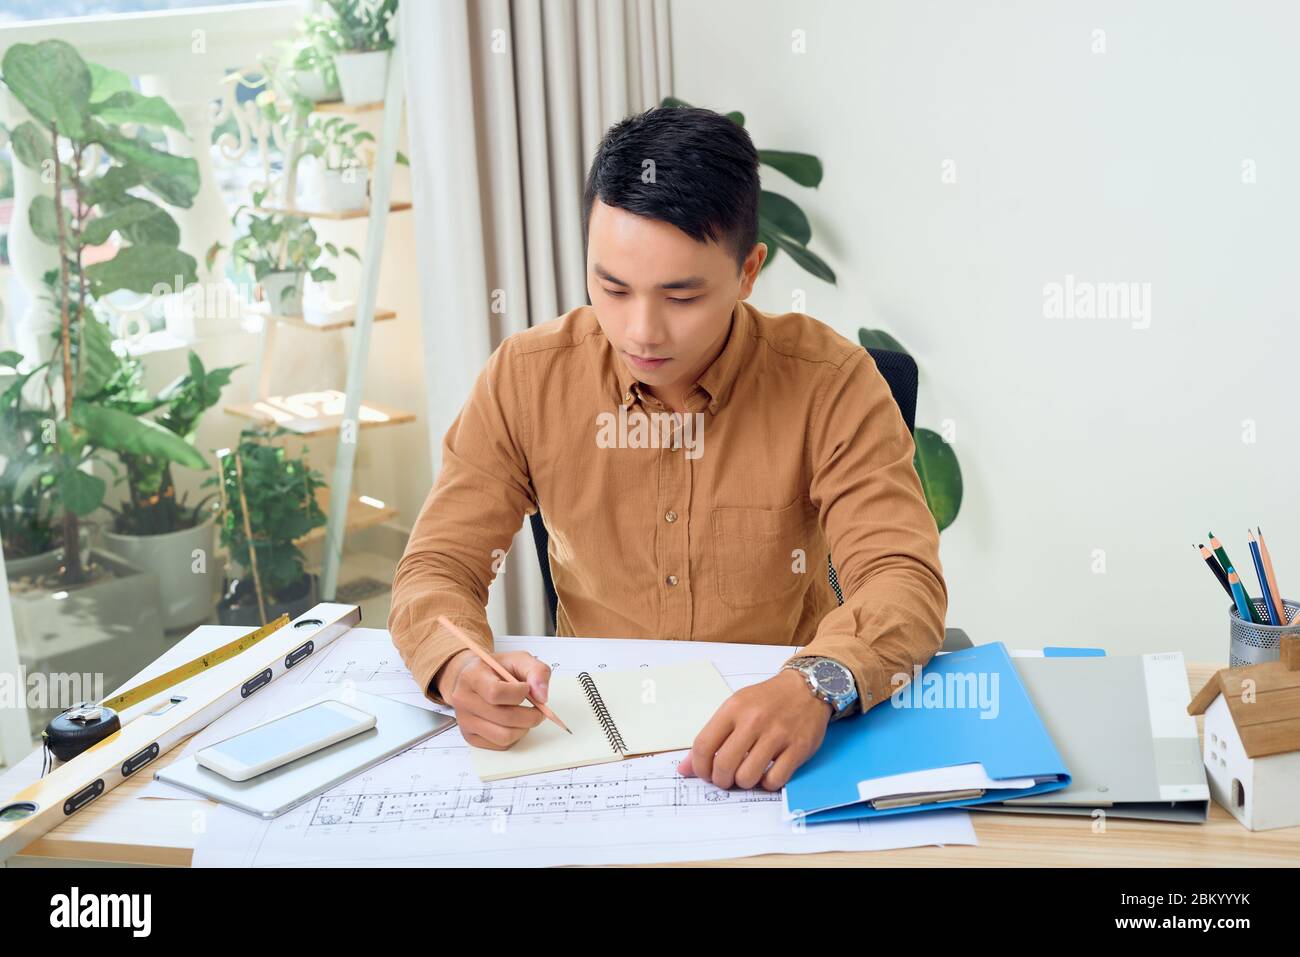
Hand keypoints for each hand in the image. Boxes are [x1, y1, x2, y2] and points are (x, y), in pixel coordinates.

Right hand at [436, 649, 551, 749]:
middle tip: (539, 709)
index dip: (518, 693)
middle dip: (530, 715)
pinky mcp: (470, 737)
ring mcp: (465, 721)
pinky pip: (500, 745)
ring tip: (526, 716)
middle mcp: (464, 700)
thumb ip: (536, 671)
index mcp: (472, 676)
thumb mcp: (518, 659)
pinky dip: (515, 736)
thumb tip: (542, 696)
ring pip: (504, 736)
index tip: (527, 689)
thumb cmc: (496, 669)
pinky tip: (514, 723)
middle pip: (504, 717)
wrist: (473, 678)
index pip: (495, 692)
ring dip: (524, 728)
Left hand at [677, 669, 831, 790]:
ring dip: (743, 782)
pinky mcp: (798, 748)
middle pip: (724, 765)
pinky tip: (766, 773)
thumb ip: (712, 736)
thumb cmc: (767, 699)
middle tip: (725, 779)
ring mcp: (777, 735)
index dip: (699, 767)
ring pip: (748, 777)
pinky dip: (767, 783)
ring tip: (746, 775)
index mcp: (734, 708)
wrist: (808, 687)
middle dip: (720, 780)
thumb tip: (685, 769)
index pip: (703, 745)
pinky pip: (774, 780)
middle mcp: (754, 721)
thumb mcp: (736, 707)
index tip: (704, 773)